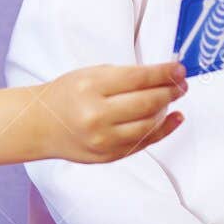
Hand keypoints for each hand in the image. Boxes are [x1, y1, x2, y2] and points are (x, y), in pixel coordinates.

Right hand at [31, 62, 185, 163]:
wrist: (41, 125)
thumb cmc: (66, 95)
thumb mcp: (90, 74)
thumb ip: (124, 76)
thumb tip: (162, 75)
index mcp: (91, 88)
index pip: (138, 79)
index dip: (164, 73)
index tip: (179, 68)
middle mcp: (97, 115)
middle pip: (147, 102)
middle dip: (171, 90)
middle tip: (182, 82)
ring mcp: (103, 139)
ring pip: (149, 124)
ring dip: (168, 108)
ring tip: (176, 96)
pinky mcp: (108, 156)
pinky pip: (143, 143)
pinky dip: (163, 130)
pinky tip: (175, 117)